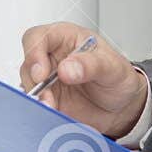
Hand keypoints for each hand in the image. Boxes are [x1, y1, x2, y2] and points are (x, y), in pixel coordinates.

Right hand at [19, 22, 147, 137]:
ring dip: (37, 98)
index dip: (34, 52)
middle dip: (34, 82)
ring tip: (53, 108)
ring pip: (28, 86)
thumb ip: (91, 65)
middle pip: (28, 64)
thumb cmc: (118, 78)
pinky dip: (41, 111)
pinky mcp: (48, 100)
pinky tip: (54, 114)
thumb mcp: (113, 67)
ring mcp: (48, 80)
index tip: (41, 73)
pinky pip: (35, 105)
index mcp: (66, 38)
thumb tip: (66, 68)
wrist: (123, 107)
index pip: (38, 37)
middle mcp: (52, 57)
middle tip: (48, 97)